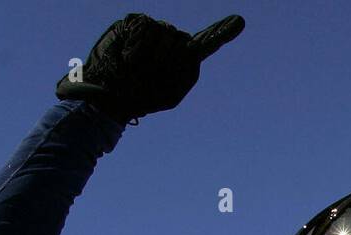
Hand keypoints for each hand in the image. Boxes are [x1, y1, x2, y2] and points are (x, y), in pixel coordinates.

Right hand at [56, 13, 244, 123]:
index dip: (222, 32)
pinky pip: (143, 26)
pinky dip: (137, 45)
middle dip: (166, 58)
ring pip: (162, 32)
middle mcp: (170, 42)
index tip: (239, 21)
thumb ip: (187, 72)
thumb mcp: (171, 93)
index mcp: (184, 59)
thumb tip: (189, 47)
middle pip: (180, 39)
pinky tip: (129, 56)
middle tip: (150, 72)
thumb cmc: (142, 97)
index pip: (206, 42)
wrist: (111, 94)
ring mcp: (153, 31)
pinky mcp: (134, 23)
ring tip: (136, 66)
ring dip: (149, 54)